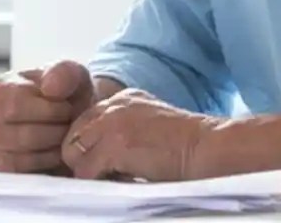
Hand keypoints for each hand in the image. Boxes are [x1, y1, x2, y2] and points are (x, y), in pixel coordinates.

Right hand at [0, 60, 94, 172]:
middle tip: (68, 124)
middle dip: (55, 130)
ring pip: (23, 156)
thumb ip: (64, 72)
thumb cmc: (70, 96)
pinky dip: (45, 164)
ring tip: (63, 136)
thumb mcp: (74, 75)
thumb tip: (49, 88)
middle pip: (21, 133)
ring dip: (53, 148)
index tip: (67, 106)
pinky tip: (55, 152)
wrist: (77, 121)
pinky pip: (23, 173)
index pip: (17, 105)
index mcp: (0, 90)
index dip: (50, 109)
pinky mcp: (4, 170)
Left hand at [62, 88, 219, 180]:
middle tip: (103, 174)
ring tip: (113, 178)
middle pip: (72, 134)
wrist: (208, 148)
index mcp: (122, 99)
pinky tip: (120, 181)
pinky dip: (97, 182)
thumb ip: (124, 130)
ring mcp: (112, 124)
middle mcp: (113, 105)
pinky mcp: (114, 145)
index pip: (84, 121)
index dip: (88, 145)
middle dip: (82, 158)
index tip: (100, 163)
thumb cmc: (187, 146)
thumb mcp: (149, 124)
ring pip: (73, 153)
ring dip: (88, 171)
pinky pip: (85, 171)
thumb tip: (100, 155)